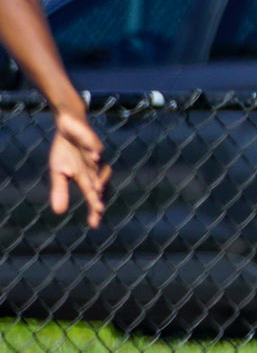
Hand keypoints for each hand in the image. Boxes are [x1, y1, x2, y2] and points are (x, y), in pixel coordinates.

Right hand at [49, 108, 108, 227]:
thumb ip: (60, 190)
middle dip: (98, 196)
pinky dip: (95, 151)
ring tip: (97, 188)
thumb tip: (59, 212)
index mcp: (86, 177)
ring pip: (101, 166)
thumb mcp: (60, 172)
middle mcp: (93, 168)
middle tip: (98, 208)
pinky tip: (95, 157)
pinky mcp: (90, 139)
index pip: (92, 196)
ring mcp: (93, 154)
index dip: (94, 209)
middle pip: (99, 184)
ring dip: (100, 176)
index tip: (94, 225)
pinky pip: (95, 145)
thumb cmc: (67, 151)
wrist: (69, 126)